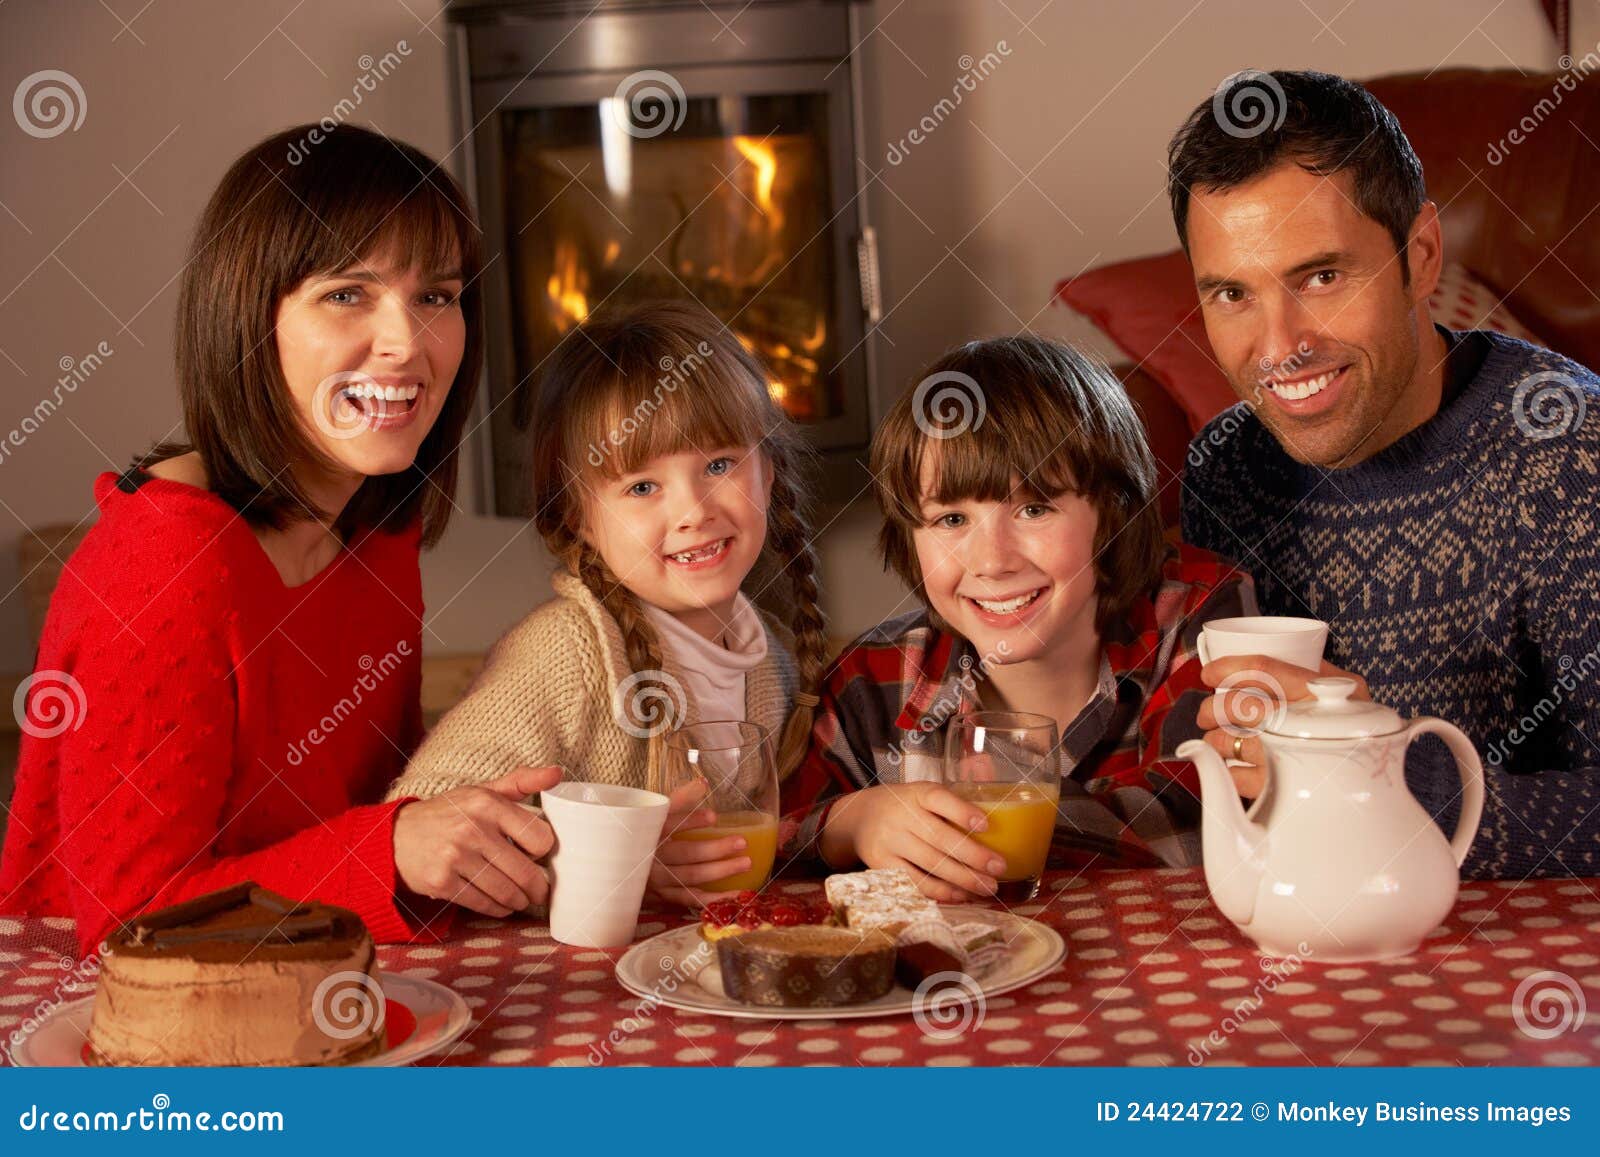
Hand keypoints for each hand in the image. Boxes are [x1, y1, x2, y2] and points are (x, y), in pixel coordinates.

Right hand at [392, 765, 560, 917]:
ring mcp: (455, 857)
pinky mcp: (441, 882)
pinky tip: (502, 905)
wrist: (397, 835)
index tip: (537, 854)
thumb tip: (558, 773)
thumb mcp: (483, 790)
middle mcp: (471, 829)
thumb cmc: (450, 813)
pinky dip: (499, 909)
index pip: (540, 837)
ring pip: (506, 892)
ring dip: (520, 901)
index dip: (544, 850)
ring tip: (523, 899)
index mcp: (487, 803)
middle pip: (526, 872)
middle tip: (540, 890)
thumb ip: (522, 780)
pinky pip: (483, 904)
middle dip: (538, 887)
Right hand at [647, 778, 750, 908]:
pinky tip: (736, 894)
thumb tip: (702, 783)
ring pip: (691, 876)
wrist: (616, 869)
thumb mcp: (653, 816)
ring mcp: (656, 880)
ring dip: (720, 871)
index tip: (714, 816)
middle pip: (685, 853)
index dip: (691, 821)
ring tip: (746, 862)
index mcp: (647, 832)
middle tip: (741, 842)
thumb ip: (678, 800)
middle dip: (715, 848)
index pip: (668, 824)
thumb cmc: (641, 838)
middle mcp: (650, 857)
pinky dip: (713, 899)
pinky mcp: (663, 897)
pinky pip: (691, 899)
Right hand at [820, 783, 1004, 903]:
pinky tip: (961, 895)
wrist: (859, 818)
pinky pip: (916, 882)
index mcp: (916, 793)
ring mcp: (890, 841)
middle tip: (999, 867)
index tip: (986, 825)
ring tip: (988, 887)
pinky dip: (941, 891)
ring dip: (963, 878)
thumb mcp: (922, 793)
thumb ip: (953, 800)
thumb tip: (996, 804)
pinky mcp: (882, 865)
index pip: (939, 799)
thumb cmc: (905, 806)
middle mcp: (901, 815)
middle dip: (973, 856)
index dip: (962, 812)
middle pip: (940, 838)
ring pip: (931, 863)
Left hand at [1196, 656, 1369, 796]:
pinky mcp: (1284, 790)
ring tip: (1216, 740)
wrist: (1394, 779)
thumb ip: (1317, 672)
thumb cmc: (1362, 730)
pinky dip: (1226, 770)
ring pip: (1231, 742)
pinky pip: (1236, 778)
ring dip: (1215, 740)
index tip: (1209, 674)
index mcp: (1320, 691)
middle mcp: (1306, 722)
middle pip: (1239, 706)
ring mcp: (1293, 758)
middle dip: (1212, 709)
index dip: (1228, 668)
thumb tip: (1275, 655)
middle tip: (1206, 714)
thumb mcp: (1351, 692)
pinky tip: (1229, 766)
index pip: (1263, 668)